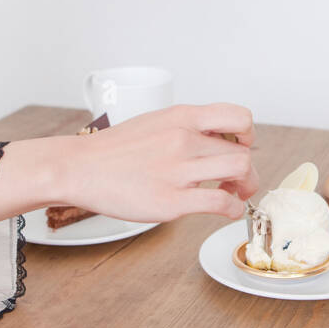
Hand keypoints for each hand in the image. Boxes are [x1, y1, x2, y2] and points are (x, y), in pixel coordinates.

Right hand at [60, 103, 259, 222]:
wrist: (80, 167)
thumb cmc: (117, 148)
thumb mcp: (157, 121)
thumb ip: (189, 127)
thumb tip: (220, 139)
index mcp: (182, 117)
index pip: (239, 117)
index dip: (248, 134)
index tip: (240, 146)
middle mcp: (184, 139)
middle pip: (243, 152)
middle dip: (248, 170)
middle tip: (239, 180)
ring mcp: (179, 171)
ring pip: (239, 172)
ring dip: (244, 187)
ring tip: (232, 193)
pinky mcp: (172, 201)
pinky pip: (222, 203)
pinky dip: (233, 208)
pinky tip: (226, 210)